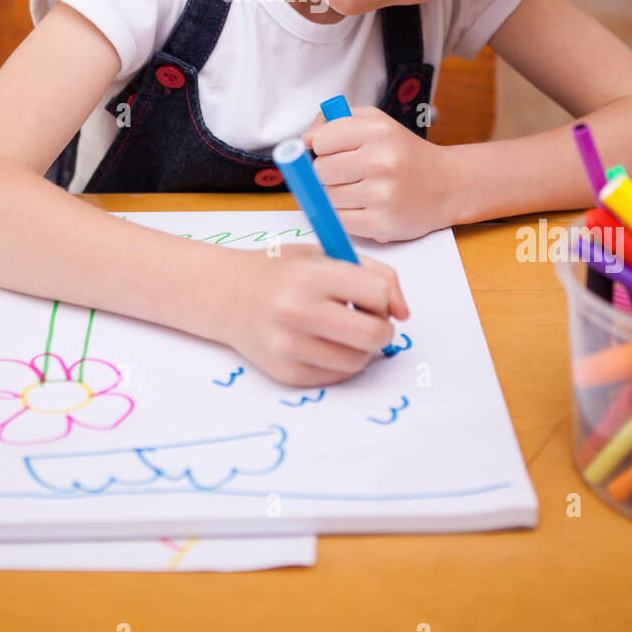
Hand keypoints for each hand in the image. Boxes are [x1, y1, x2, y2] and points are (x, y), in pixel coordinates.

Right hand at [228, 242, 408, 387]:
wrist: (227, 294)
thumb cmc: (282, 271)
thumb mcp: (326, 254)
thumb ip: (375, 274)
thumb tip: (404, 314)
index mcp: (311, 275)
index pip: (377, 294)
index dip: (383, 297)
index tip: (370, 298)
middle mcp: (298, 312)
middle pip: (375, 335)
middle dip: (382, 329)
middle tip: (368, 320)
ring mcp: (289, 347)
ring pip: (359, 362)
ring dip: (362, 349)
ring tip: (343, 331)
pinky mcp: (286, 373)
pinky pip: (337, 378)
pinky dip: (340, 363)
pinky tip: (324, 344)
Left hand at [300, 104, 450, 242]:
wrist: (448, 185)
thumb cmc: (402, 152)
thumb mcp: (374, 122)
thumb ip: (333, 120)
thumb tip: (303, 141)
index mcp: (378, 130)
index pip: (321, 140)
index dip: (324, 147)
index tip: (337, 150)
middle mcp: (382, 160)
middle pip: (320, 170)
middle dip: (328, 172)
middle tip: (350, 172)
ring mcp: (383, 194)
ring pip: (327, 197)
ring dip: (336, 195)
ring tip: (360, 189)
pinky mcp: (382, 224)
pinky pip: (339, 220)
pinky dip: (345, 215)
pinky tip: (364, 206)